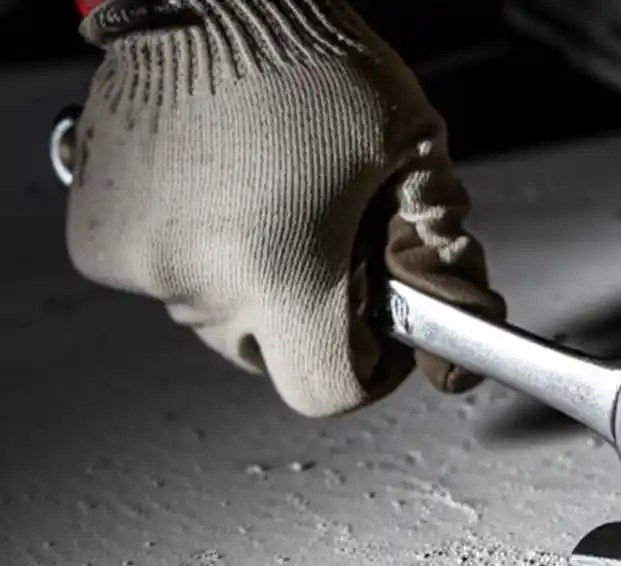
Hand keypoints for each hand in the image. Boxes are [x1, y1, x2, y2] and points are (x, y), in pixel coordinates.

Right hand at [66, 0, 502, 416]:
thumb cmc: (318, 62)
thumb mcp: (416, 156)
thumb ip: (446, 253)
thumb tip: (464, 330)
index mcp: (281, 274)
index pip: (327, 390)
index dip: (368, 369)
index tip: (380, 329)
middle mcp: (197, 283)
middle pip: (273, 356)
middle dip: (312, 316)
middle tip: (330, 244)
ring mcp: (140, 264)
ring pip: (218, 318)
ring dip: (253, 281)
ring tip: (272, 201)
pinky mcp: (99, 241)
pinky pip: (166, 280)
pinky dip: (198, 254)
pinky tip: (219, 194)